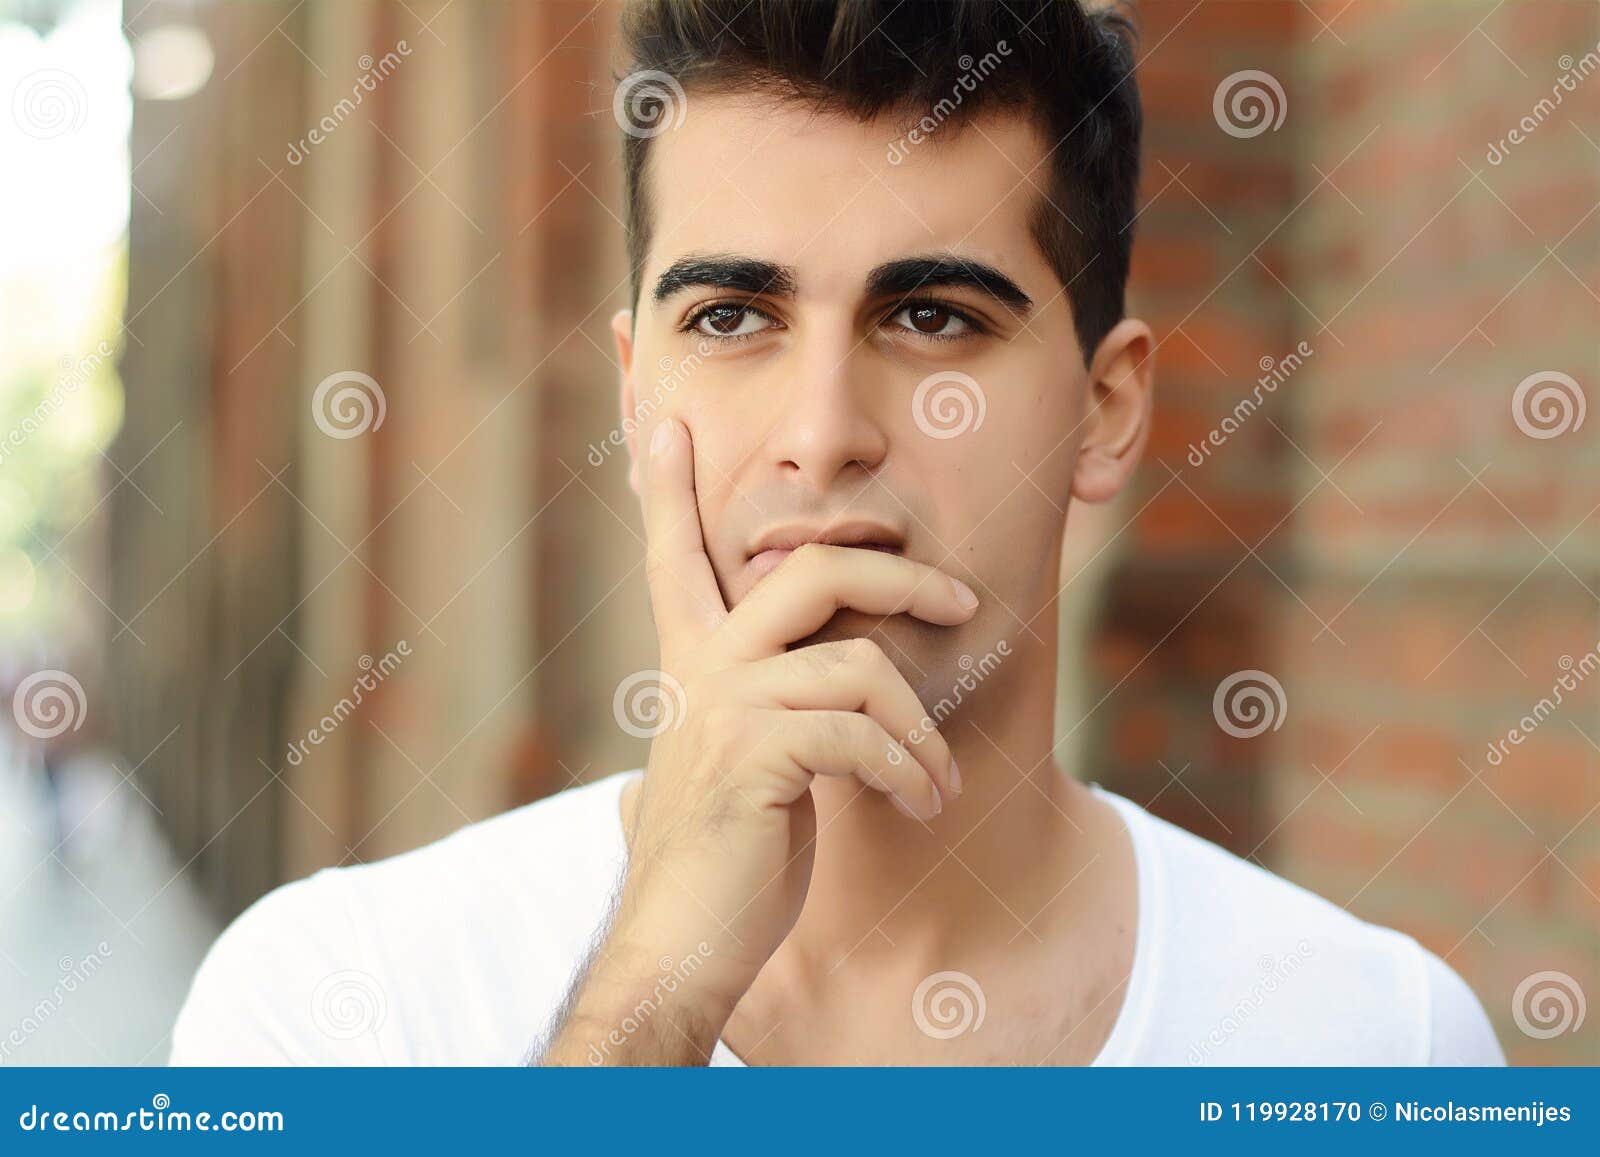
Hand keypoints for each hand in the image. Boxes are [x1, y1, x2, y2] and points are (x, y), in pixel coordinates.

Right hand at [537, 418, 976, 1064]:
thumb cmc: (724, 855)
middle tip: (962, 602)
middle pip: (816, 567)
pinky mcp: (756, 756)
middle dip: (903, 577)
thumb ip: (763, 706)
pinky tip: (920, 805)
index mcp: (692, 661)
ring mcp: (726, 708)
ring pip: (861, 665)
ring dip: (922, 731)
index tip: (663, 419)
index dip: (668, 484)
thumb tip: (826, 689)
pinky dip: (910, 773)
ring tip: (936, 780)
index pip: (675, 553)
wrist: (682, 939)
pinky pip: (865, 736)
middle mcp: (703, 668)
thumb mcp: (740, 760)